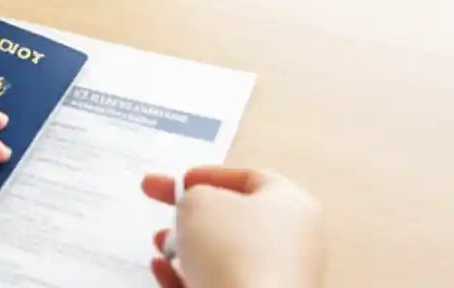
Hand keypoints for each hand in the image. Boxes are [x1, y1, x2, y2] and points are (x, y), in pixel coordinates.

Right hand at [141, 167, 323, 287]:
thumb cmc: (233, 252)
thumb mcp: (199, 203)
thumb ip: (192, 196)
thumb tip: (194, 209)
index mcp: (291, 205)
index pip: (249, 179)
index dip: (209, 176)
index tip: (178, 180)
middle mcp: (294, 242)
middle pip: (235, 220)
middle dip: (191, 217)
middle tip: (164, 212)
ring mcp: (279, 279)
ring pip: (226, 257)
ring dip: (187, 248)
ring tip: (160, 246)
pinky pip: (222, 285)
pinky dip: (190, 276)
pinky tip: (163, 270)